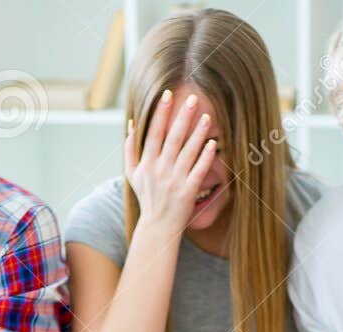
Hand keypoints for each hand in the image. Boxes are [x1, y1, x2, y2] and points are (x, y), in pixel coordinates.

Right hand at [124, 89, 216, 235]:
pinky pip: (198, 171)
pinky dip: (205, 157)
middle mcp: (159, 170)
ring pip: (187, 152)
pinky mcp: (187, 192)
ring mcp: (174, 181)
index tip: (168, 94)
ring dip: (198, 133)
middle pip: (172, 138)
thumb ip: (129, 149)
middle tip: (192, 99)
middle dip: (182, 117)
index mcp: (146, 163)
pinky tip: (213, 144)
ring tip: (207, 116)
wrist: (157, 226)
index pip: (154, 133)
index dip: (161, 113)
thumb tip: (130, 124)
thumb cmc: (147, 197)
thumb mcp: (132, 174)